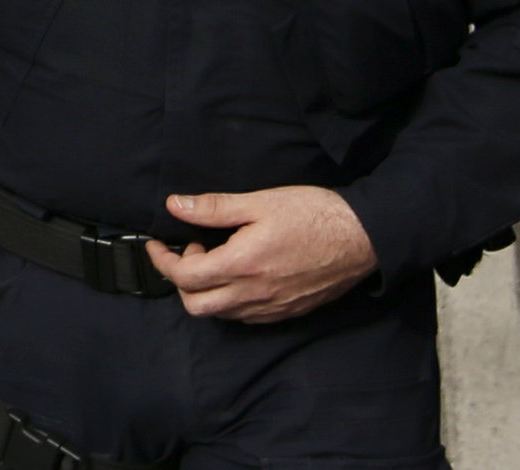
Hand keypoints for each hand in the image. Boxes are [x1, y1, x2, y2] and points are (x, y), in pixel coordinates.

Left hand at [143, 187, 376, 322]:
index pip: (185, 276)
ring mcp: (272, 308)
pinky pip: (246, 317)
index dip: (163, 261)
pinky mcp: (287, 312)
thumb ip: (214, 208)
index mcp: (243, 265)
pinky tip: (239, 274)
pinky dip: (230, 301)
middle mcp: (254, 294)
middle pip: (196, 306)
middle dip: (180, 281)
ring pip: (221, 315)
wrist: (362, 237)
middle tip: (191, 250)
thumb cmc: (313, 214)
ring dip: (206, 291)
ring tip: (216, 258)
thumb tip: (175, 205)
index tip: (157, 244)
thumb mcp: (260, 202)